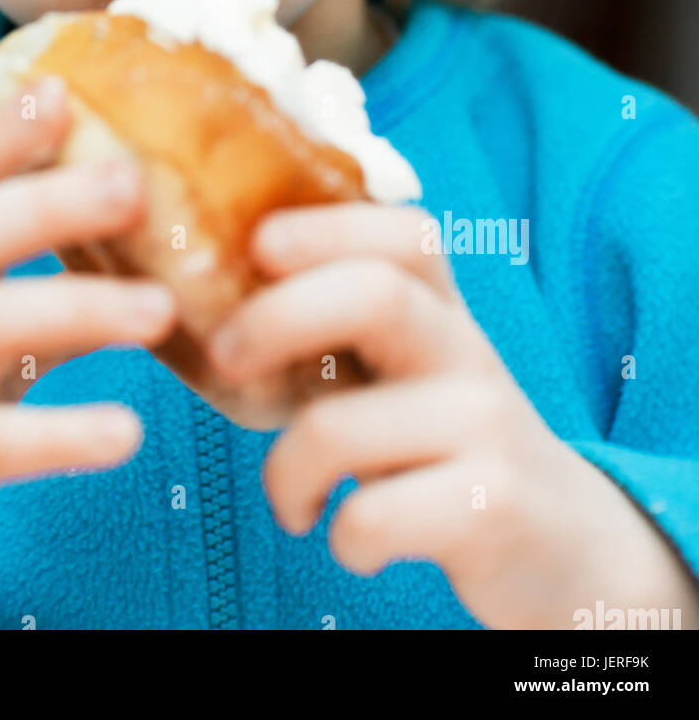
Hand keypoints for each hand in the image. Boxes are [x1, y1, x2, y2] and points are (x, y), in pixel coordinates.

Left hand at [205, 202, 698, 628]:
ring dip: (285, 472)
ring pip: (340, 427)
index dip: (324, 226)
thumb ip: (337, 322)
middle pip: (375, 294)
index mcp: (442, 308)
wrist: (564, 544)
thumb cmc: (443, 443)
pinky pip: (370, 517)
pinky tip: (353, 541)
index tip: (259, 246)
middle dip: (276, 318)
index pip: (402, 232)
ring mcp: (487, 427)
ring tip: (293, 498)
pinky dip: (340, 539)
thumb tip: (206, 291)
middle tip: (225, 358)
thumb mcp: (407, 368)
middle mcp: (469, 352)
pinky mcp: (490, 508)